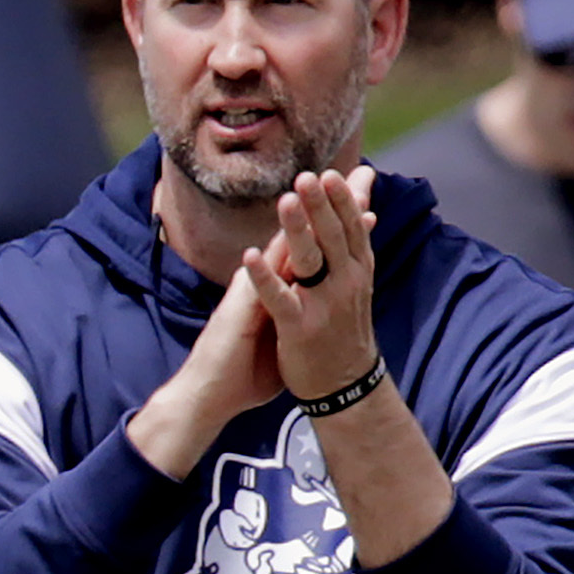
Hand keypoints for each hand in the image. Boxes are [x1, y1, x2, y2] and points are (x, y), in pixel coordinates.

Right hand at [126, 166, 383, 480]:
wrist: (206, 396)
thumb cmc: (243, 373)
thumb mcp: (279, 339)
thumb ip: (294, 316)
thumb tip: (315, 311)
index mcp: (278, 288)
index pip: (313, 249)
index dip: (340, 226)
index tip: (366, 204)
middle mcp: (263, 283)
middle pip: (299, 238)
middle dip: (326, 209)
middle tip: (351, 177)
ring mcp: (249, 294)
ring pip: (277, 251)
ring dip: (293, 222)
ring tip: (309, 191)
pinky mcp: (238, 313)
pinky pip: (255, 286)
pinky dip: (263, 268)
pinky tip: (268, 245)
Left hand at [242, 166, 380, 404]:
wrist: (346, 384)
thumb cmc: (345, 324)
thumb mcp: (357, 276)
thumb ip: (355, 231)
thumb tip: (365, 182)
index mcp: (358, 269)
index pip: (353, 226)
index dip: (342, 200)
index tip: (330, 173)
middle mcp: (346, 283)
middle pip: (334, 237)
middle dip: (321, 206)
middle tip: (308, 177)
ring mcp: (323, 305)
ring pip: (311, 260)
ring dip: (299, 229)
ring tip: (286, 200)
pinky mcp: (299, 327)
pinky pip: (278, 298)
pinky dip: (264, 276)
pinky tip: (249, 256)